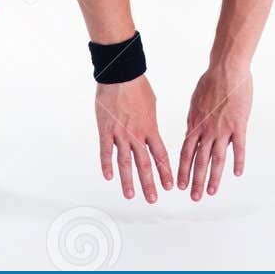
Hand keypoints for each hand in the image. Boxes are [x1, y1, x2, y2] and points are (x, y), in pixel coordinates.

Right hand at [95, 75, 172, 202]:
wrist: (121, 74)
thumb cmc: (137, 86)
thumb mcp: (151, 105)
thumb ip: (151, 122)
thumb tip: (152, 132)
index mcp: (150, 128)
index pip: (160, 155)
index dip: (165, 172)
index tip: (169, 185)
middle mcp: (137, 135)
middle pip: (144, 164)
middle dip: (149, 184)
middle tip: (153, 198)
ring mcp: (120, 134)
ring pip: (125, 163)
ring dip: (128, 181)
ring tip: (131, 194)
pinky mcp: (105, 130)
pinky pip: (106, 152)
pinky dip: (107, 165)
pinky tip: (108, 177)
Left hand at [177, 67, 251, 199]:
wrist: (227, 69)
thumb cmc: (211, 81)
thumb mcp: (196, 101)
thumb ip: (194, 119)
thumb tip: (191, 132)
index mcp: (195, 123)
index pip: (185, 152)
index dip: (183, 170)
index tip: (180, 184)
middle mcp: (207, 130)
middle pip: (200, 160)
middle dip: (196, 181)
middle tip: (194, 197)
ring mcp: (223, 129)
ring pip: (217, 159)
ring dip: (214, 178)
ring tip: (211, 192)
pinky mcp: (239, 125)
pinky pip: (239, 147)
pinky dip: (238, 161)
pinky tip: (237, 173)